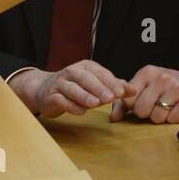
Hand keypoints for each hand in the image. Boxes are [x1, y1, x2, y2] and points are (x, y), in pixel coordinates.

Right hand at [9, 60, 133, 117]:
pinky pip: (60, 100)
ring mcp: (59, 84)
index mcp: (84, 67)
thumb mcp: (96, 83)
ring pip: (71, 88)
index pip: (99, 72)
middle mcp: (71, 73)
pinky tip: (81, 112)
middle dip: (98, 88)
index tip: (122, 93)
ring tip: (95, 104)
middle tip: (111, 98)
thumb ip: (113, 86)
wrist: (45, 89)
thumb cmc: (76, 87)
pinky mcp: (51, 97)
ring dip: (84, 96)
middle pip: (85, 78)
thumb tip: (133, 90)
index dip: (111, 82)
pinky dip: (70, 106)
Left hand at [109, 65, 178, 123]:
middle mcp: (161, 78)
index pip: (128, 100)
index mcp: (146, 73)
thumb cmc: (165, 86)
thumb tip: (113, 119)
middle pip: (141, 110)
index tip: (141, 103)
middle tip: (155, 106)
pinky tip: (177, 109)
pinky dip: (174, 119)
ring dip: (161, 117)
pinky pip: (173, 119)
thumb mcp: (144, 87)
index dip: (133, 107)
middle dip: (147, 113)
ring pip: (157, 117)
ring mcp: (176, 87)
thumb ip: (124, 102)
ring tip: (167, 107)